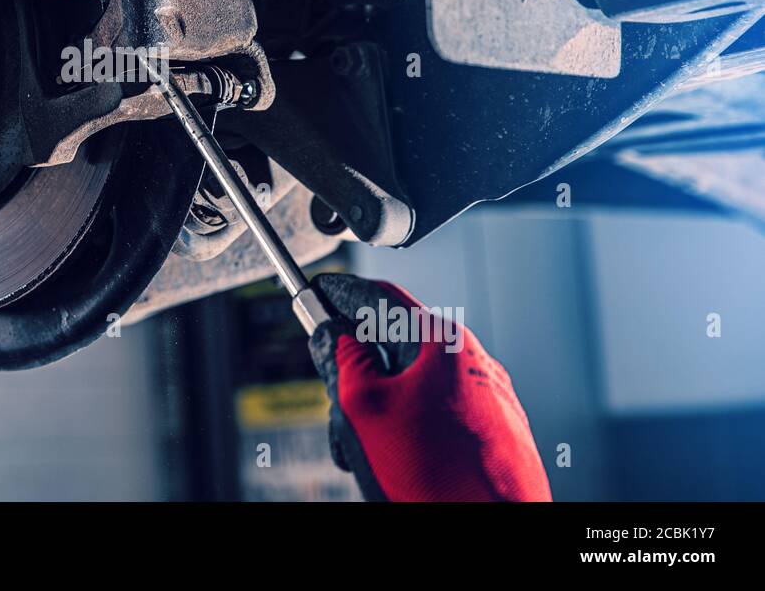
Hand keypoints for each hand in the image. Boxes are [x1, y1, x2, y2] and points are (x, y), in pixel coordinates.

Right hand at [307, 273, 550, 501]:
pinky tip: (403, 461)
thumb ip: (342, 360)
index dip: (341, 293)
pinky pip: (442, 414)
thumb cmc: (437, 473)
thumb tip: (333, 335)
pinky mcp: (498, 431)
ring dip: (384, 409)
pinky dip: (414, 429)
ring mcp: (490, 397)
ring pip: (417, 387)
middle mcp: (473, 361)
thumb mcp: (363, 408)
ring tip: (372, 449)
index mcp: (443, 342)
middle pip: (398, 347)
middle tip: (337, 397)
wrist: (495, 526)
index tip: (320, 292)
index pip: (381, 298)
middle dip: (361, 372)